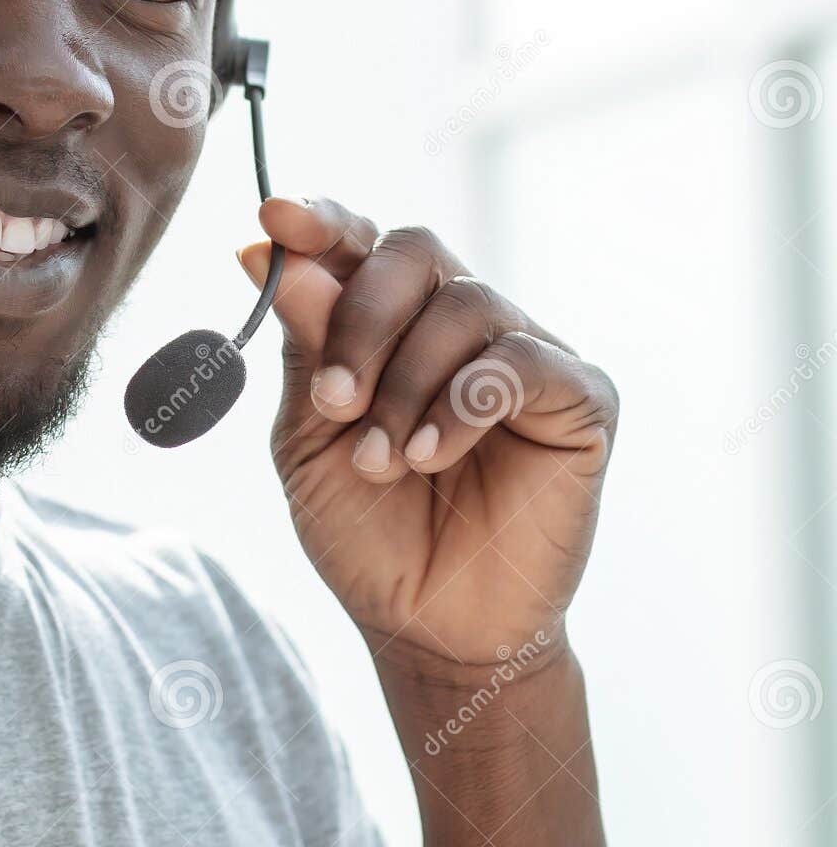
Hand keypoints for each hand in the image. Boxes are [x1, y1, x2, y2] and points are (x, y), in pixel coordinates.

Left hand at [237, 196, 617, 674]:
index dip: (322, 222)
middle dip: (361, 317)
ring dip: (406, 385)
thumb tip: (267, 248)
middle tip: (334, 399)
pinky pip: (520, 362)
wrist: (428, 625)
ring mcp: (521, 354)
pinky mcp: (579, 399)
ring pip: (465, 305)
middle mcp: (456, 322)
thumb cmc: (366, 529)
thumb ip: (304, 345)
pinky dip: (463, 402)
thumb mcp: (309, 436)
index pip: (361, 241)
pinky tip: (432, 455)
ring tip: (383, 461)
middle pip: (415, 252)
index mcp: (388, 321)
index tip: (276, 221)